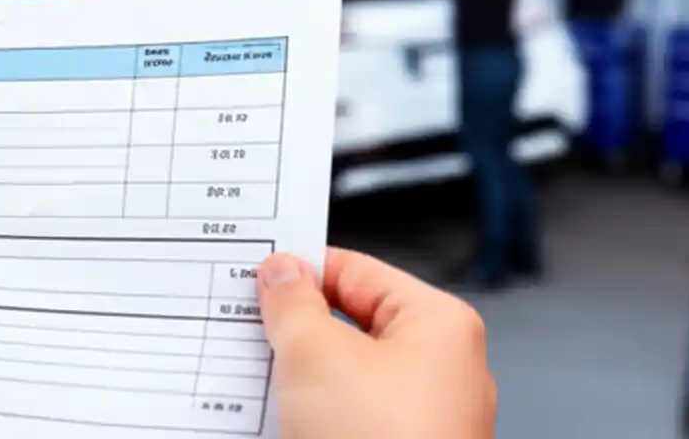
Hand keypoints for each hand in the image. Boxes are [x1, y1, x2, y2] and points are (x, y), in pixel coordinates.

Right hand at [257, 250, 496, 438]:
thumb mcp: (314, 356)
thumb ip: (292, 304)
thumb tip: (282, 273)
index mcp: (438, 325)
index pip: (356, 271)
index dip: (301, 270)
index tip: (254, 276)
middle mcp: (442, 369)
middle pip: (352, 324)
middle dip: (296, 327)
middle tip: (245, 324)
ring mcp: (424, 419)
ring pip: (347, 376)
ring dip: (299, 376)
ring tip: (252, 374)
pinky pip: (350, 418)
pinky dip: (313, 415)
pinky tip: (274, 419)